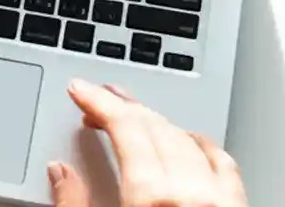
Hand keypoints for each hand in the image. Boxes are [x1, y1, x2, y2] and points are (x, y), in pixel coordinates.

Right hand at [48, 80, 247, 206]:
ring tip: (137, 115)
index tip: (81, 90)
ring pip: (187, 139)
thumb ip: (74, 205)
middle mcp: (188, 191)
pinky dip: (202, 145)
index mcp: (149, 196)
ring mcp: (219, 199)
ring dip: (158, 122)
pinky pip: (224, 163)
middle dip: (124, 107)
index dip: (98, 102)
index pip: (122, 127)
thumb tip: (60, 173)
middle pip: (154, 126)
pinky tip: (190, 141)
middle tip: (102, 97)